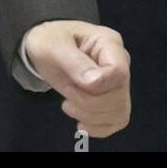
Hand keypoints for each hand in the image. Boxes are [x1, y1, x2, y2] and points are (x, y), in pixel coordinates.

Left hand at [23, 20, 130, 138]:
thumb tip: (94, 83)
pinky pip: (115, 122)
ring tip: (69, 104)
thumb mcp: (53, 45)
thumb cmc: (50, 40)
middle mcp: (120, 63)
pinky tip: (80, 121)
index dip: (99, 86)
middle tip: (67, 92)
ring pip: (119, 113)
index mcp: (108, 43)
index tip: (74, 84)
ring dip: (91, 116)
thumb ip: (74, 62)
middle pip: (119, 97)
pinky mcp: (113, 101)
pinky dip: (97, 127)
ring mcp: (119, 83)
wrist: (46, 49)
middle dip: (88, 102)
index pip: (119, 72)